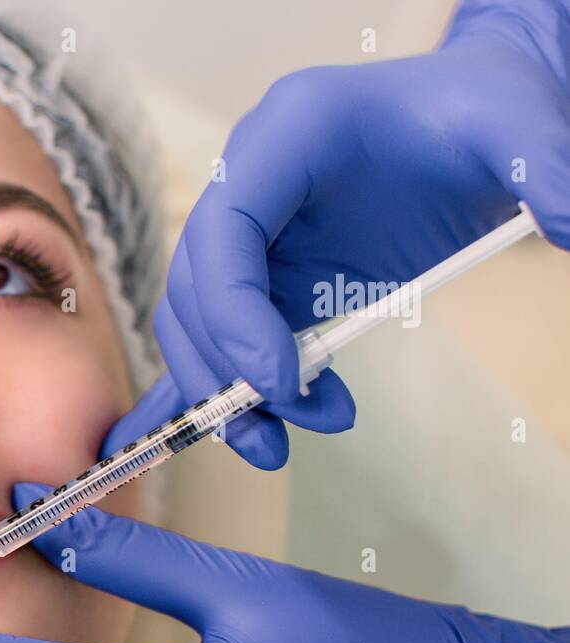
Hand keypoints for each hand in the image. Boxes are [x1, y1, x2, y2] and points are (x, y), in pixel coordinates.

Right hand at [146, 0, 569, 469]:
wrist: (470, 117)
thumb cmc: (482, 113)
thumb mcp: (519, 129)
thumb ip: (545, 171)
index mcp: (292, 133)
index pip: (223, 229)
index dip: (233, 312)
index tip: (282, 384)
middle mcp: (251, 181)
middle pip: (192, 285)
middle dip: (224, 369)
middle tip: (283, 434)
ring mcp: (251, 230)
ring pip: (194, 318)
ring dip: (221, 388)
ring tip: (282, 444)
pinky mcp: (264, 271)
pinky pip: (218, 331)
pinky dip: (221, 381)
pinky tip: (242, 425)